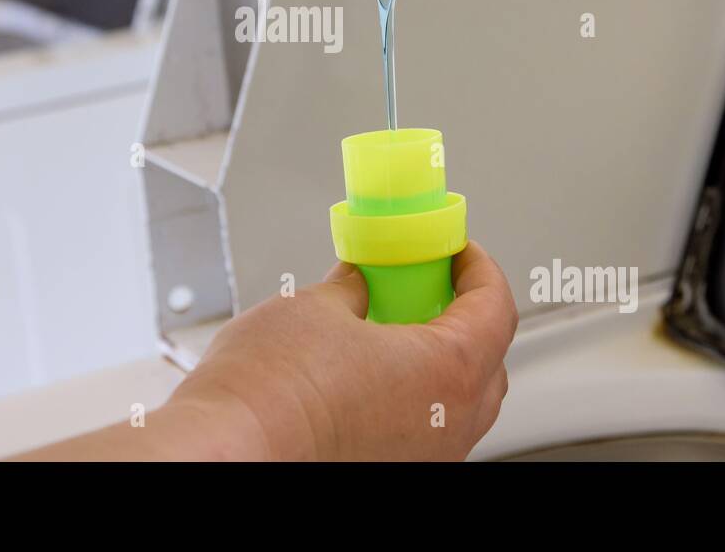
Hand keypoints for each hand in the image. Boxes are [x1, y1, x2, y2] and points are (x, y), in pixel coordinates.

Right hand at [168, 241, 517, 460]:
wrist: (229, 448)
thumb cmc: (271, 388)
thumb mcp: (317, 307)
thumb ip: (353, 290)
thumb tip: (357, 285)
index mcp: (447, 372)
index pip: (495, 310)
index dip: (479, 270)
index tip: (459, 252)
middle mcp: (449, 425)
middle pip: (487, 362)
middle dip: (464, 318)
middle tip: (427, 286)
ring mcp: (424, 458)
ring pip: (456, 404)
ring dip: (436, 363)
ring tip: (392, 330)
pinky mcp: (392, 473)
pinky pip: (422, 430)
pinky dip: (411, 398)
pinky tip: (368, 377)